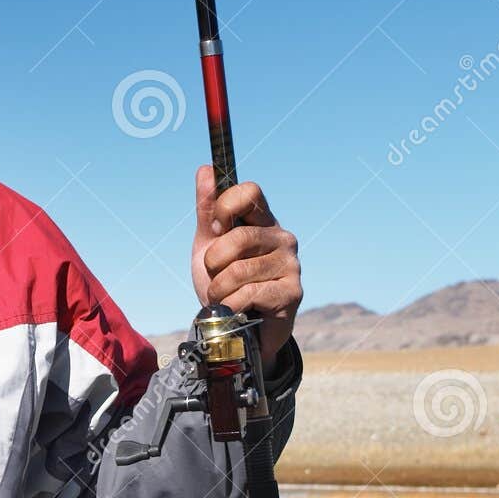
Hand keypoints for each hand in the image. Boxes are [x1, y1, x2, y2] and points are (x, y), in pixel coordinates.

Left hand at [191, 164, 301, 361]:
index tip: (214, 229)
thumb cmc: (225, 282)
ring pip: (239, 270)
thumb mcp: (208, 244)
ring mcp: (291, 265)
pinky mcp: (292, 292)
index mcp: (263, 220)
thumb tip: (206, 169)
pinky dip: (230, 305)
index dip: (225, 206)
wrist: (236, 328)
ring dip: (218, 288)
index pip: (250, 191)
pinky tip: (236, 309)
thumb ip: (208, 210)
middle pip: (239, 236)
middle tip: (214, 274)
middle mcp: (283, 238)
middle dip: (214, 261)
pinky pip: (248, 293)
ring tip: (223, 296)